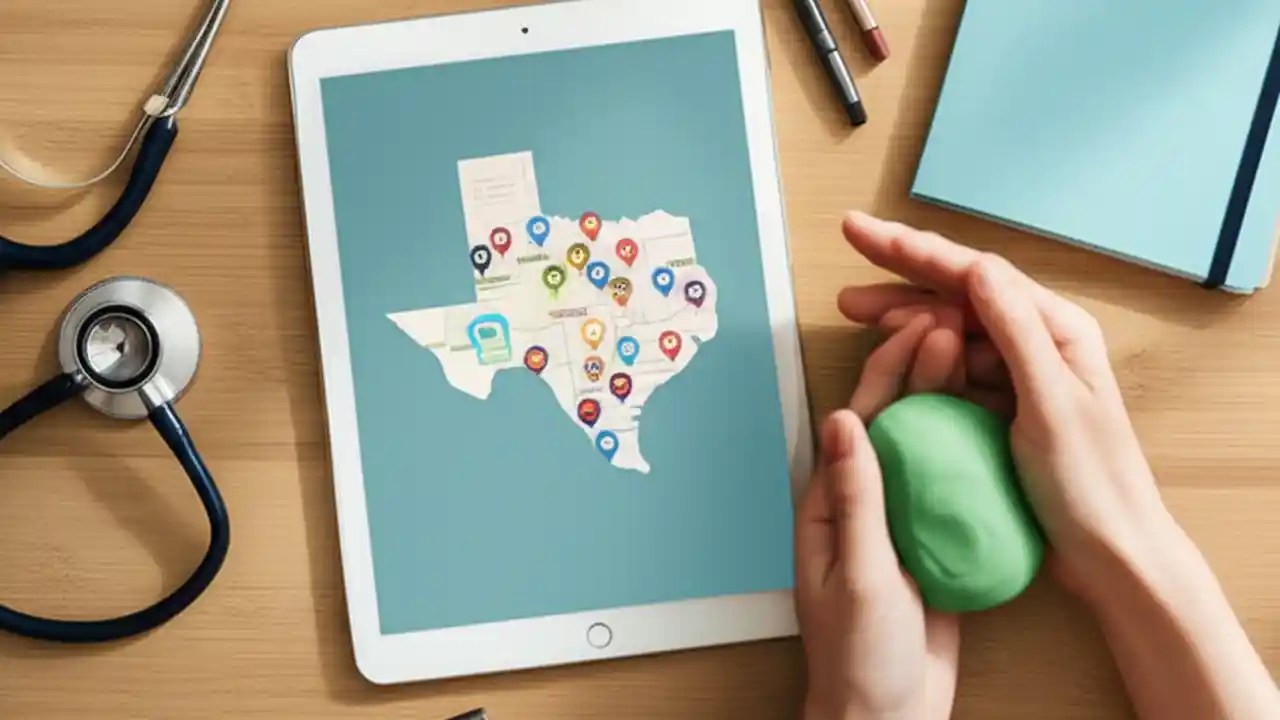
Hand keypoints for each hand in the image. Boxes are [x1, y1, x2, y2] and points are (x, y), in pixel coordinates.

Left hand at [796, 314, 962, 719]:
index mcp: (831, 502)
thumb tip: (845, 420)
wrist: (891, 714)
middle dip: (921, 370)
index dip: (888, 368)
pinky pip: (949, 482)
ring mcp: (899, 518)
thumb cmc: (859, 656)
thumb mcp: (857, 573)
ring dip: (948, 400)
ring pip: (925, 443)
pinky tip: (997, 422)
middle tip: (956, 325)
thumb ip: (856, 499)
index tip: (918, 326)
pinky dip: (969, 449)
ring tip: (979, 358)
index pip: (860, 417)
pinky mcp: (930, 540)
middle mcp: (862, 501)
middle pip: (894, 420)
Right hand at [834, 211, 1174, 604]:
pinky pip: (949, 372)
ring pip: (947, 333)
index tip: (860, 233)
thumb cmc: (1091, 485)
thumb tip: (975, 268)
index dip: (913, 251)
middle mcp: (1038, 344)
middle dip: (898, 282)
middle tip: (845, 276)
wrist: (1110, 557)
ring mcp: (1018, 378)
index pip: (975, 275)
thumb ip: (1016, 332)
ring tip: (855, 314)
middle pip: (957, 297)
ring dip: (902, 322)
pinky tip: (888, 359)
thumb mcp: (1052, 404)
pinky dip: (916, 361)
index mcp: (1057, 329)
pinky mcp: (1001, 411)